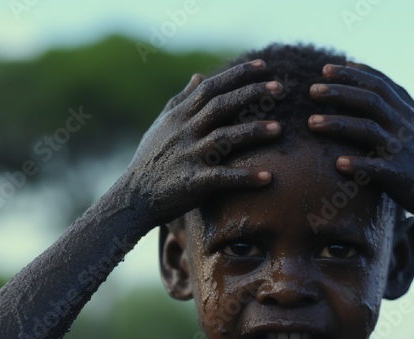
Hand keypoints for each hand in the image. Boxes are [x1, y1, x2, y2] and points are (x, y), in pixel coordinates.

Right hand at [122, 59, 282, 227]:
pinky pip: (222, 177)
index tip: (263, 65)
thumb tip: (199, 75)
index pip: (211, 88)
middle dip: (250, 94)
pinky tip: (268, 178)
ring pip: (224, 138)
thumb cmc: (150, 161)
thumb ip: (181, 100)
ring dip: (252, 132)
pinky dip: (245, 177)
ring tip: (279, 129)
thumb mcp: (161, 125)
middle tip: (280, 87)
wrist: (133, 198)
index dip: (237, 75)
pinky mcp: (193, 182)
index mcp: (179, 116)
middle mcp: (185, 132)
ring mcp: (189, 156)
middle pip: (220, 105)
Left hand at [307, 62, 413, 218]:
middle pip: (370, 100)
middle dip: (339, 92)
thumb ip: (395, 101)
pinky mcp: (397, 174)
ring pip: (368, 130)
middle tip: (312, 90)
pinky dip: (357, 164)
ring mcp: (401, 150)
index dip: (352, 75)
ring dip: (337, 124)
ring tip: (311, 122)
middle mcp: (404, 126)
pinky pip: (375, 168)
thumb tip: (367, 75)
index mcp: (407, 112)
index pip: (379, 84)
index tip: (326, 69)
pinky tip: (337, 163)